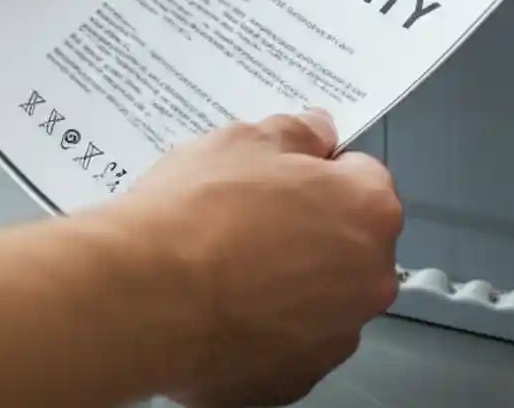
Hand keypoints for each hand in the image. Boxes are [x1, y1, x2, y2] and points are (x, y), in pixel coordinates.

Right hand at [92, 111, 403, 405]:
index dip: (317, 171)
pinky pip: (288, 343)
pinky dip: (263, 329)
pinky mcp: (295, 381)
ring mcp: (335, 336)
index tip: (282, 177)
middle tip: (249, 222)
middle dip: (308, 230)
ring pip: (320, 297)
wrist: (143, 298)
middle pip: (347, 242)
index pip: (361, 177)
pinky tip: (220, 310)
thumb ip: (297, 132)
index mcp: (370, 211)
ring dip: (288, 283)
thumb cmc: (197, 217)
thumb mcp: (246, 140)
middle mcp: (369, 279)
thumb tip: (317, 132)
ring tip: (228, 270)